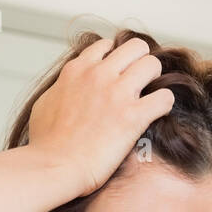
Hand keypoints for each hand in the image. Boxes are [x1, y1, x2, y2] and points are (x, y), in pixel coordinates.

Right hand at [27, 36, 174, 197]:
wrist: (55, 165)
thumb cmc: (47, 143)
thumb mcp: (46, 103)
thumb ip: (63, 89)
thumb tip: (68, 89)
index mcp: (77, 70)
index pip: (106, 46)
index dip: (118, 59)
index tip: (121, 74)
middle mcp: (98, 74)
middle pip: (136, 48)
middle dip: (142, 62)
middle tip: (142, 82)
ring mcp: (117, 93)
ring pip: (153, 65)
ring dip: (156, 80)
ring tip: (151, 96)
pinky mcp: (133, 116)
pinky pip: (165, 97)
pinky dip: (165, 104)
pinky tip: (157, 114)